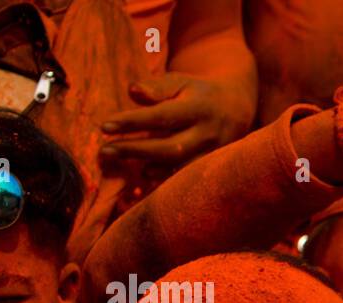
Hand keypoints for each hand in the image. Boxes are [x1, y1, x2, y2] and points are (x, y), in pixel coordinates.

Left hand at [101, 73, 252, 166]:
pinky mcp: (213, 169)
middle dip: (136, 150)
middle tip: (106, 150)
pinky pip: (186, 179)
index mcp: (200, 109)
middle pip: (171, 148)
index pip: (162, 116)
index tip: (104, 126)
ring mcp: (214, 155)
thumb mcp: (181, 82)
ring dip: (147, 167)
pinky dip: (163, 180)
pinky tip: (142, 175)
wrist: (238, 108)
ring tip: (118, 163)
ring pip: (180, 168)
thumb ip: (157, 87)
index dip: (133, 122)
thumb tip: (133, 91)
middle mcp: (209, 135)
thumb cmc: (199, 93)